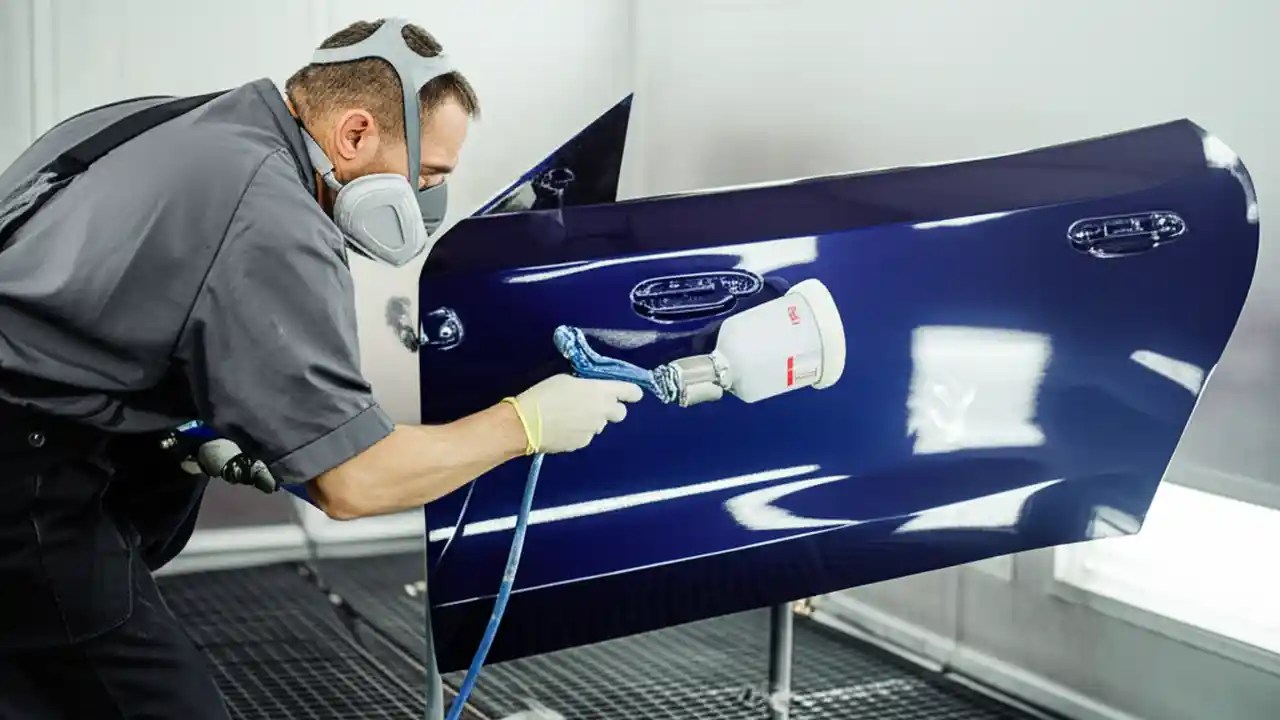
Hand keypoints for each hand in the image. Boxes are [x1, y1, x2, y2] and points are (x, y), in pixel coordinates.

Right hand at [512, 374, 643, 453]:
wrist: (526, 424)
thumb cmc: (544, 393)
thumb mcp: (567, 380)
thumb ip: (586, 386)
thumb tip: (591, 393)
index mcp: (601, 391)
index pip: (631, 391)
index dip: (632, 392)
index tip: (630, 393)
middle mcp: (603, 411)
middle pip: (621, 413)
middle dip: (612, 408)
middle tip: (595, 404)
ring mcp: (594, 430)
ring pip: (600, 424)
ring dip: (592, 420)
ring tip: (570, 416)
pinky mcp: (583, 443)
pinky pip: (587, 435)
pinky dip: (579, 431)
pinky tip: (563, 428)